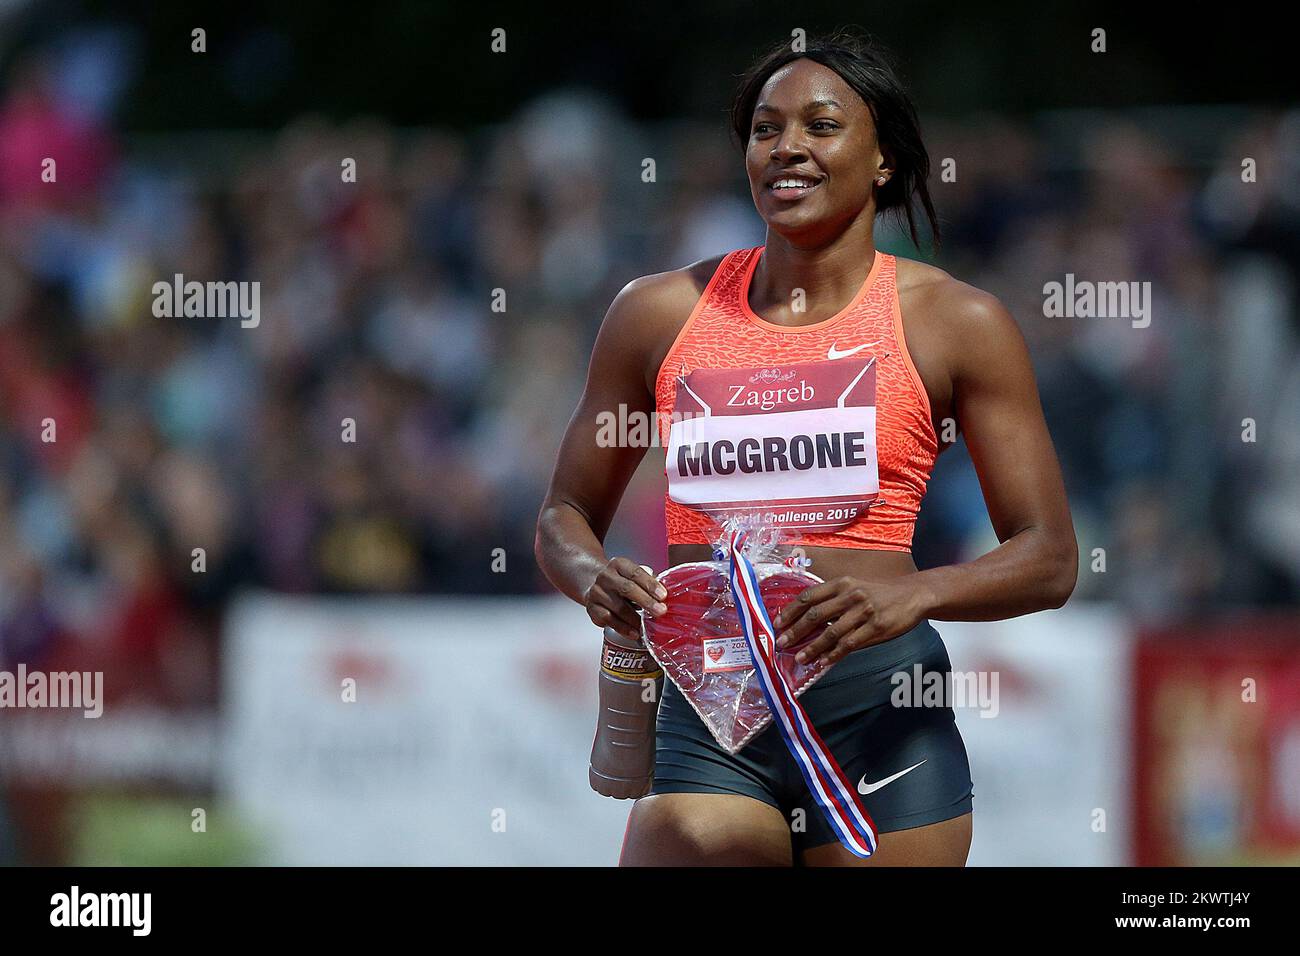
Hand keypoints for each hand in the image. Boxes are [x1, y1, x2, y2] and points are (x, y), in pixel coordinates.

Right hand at [583, 557, 666, 641]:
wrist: (594, 585)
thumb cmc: (621, 582)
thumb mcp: (633, 576)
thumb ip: (649, 582)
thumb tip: (667, 595)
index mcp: (618, 564)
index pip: (635, 573)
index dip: (650, 584)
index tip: (663, 595)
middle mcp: (605, 576)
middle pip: (626, 588)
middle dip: (646, 601)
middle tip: (660, 612)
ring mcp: (596, 592)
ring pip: (618, 607)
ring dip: (635, 619)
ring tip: (648, 627)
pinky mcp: (591, 608)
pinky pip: (608, 620)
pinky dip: (623, 628)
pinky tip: (634, 632)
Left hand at [772, 575, 930, 666]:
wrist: (912, 595)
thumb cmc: (879, 592)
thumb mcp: (854, 586)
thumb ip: (833, 598)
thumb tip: (806, 616)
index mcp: (841, 584)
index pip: (809, 596)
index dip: (790, 610)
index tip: (777, 623)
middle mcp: (850, 596)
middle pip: (815, 615)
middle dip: (795, 631)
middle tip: (781, 643)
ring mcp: (863, 612)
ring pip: (831, 633)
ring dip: (813, 648)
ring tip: (800, 658)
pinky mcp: (876, 628)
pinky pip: (850, 643)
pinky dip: (835, 654)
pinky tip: (824, 662)